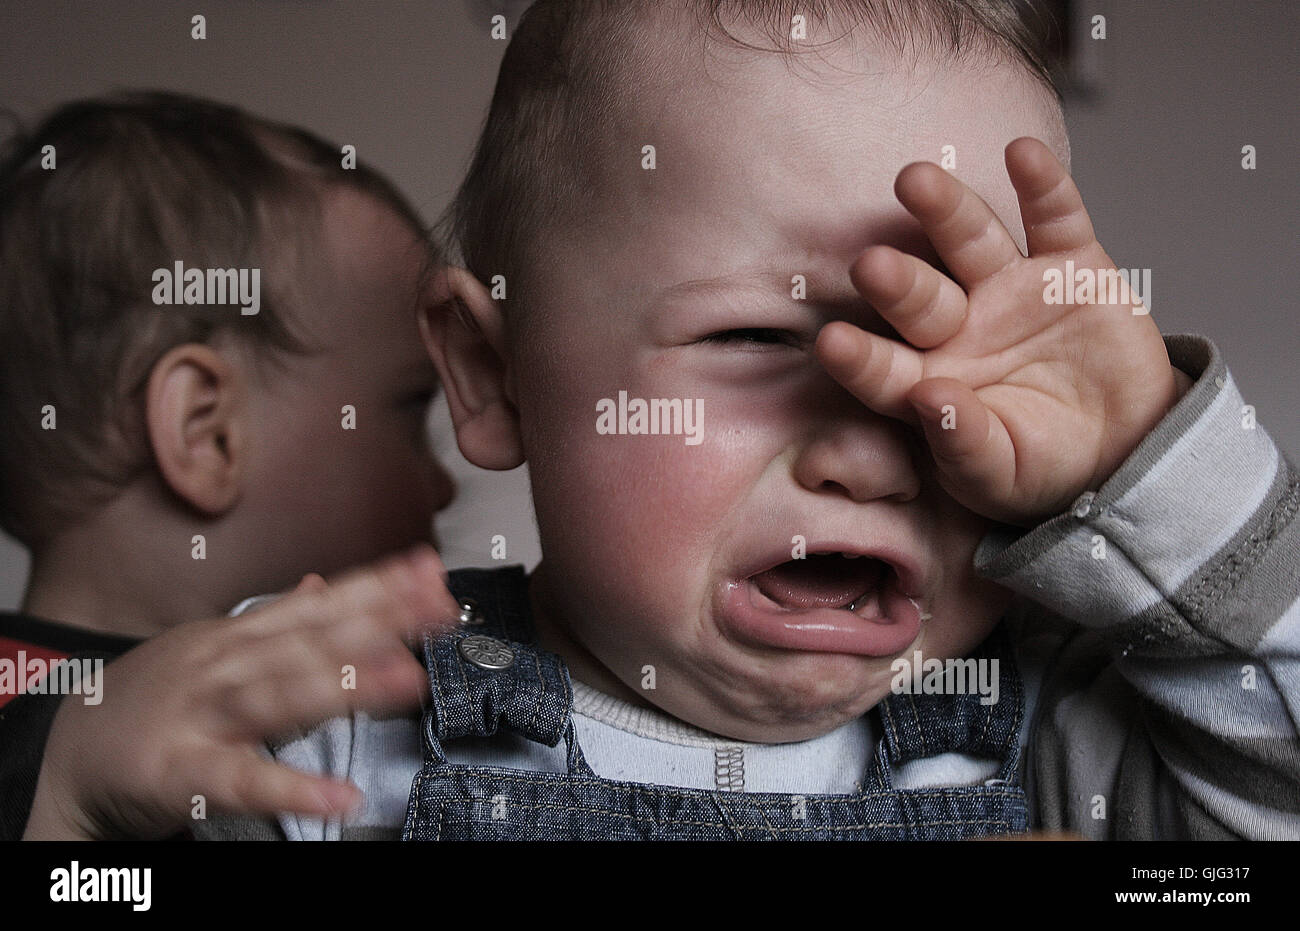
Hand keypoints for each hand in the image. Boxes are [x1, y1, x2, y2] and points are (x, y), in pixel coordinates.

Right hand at [23, 545, 456, 839]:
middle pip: (310, 640)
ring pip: (280, 695)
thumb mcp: (217, 647)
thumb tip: (325, 584)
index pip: (320, 604)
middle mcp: (225, 664)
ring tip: (407, 678)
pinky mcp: (181, 773)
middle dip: (379, 621)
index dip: (377, 586)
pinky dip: (290, 789)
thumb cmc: (160, 700)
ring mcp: (202, 715)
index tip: (431, 571)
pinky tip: (338, 795)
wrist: (70, 753)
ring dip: (346, 684)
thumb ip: (278, 621)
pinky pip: (242, 781)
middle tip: (439, 609)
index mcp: (240, 636)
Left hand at [817, 137, 1187, 525]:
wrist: (1124, 445)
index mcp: (926, 380)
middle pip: (919, 297)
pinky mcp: (1069, 265)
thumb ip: (962, 443)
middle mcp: (957, 326)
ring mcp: (1009, 289)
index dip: (859, 358)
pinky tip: (1022, 154)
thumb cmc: (1042, 465)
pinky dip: (1041, 187)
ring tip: (915, 180)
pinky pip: (1053, 219)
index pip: (882, 368)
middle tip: (870, 265)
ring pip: (970, 241)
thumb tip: (929, 400)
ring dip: (945, 210)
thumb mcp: (1000, 473)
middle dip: (896, 282)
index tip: (831, 343)